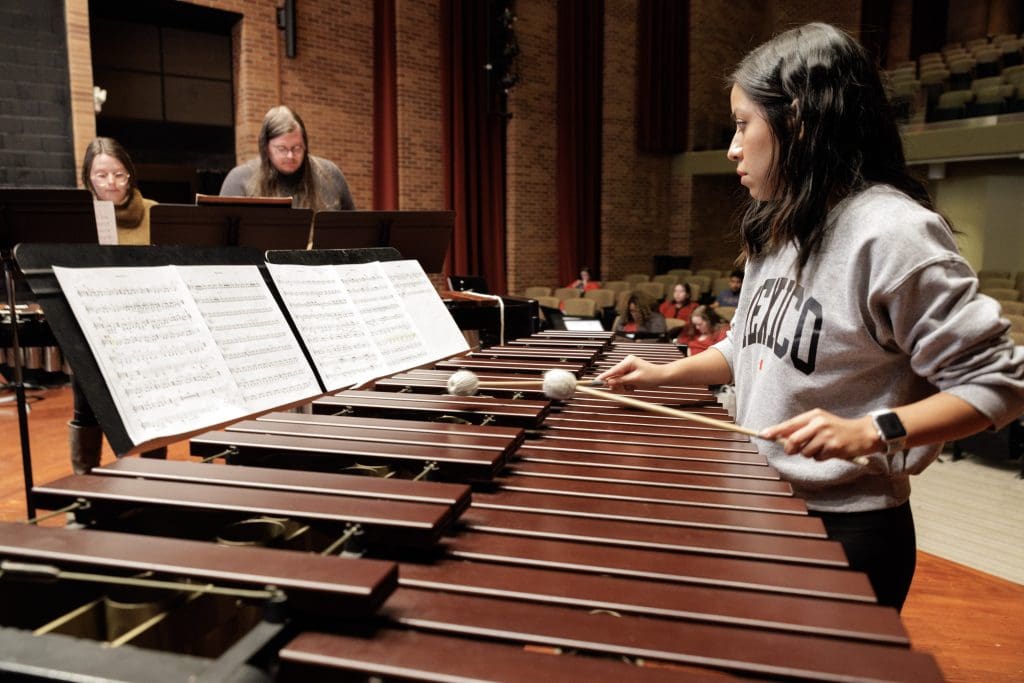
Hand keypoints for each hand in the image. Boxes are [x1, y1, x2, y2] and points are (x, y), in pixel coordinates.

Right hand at [596, 354, 661, 390]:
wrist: (663, 376)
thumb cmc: (652, 376)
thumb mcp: (636, 380)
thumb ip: (621, 381)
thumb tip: (609, 382)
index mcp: (628, 361)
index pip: (613, 370)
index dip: (604, 377)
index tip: (595, 382)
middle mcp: (626, 363)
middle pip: (614, 376)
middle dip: (617, 384)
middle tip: (625, 389)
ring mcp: (628, 368)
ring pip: (618, 380)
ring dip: (622, 386)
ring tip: (632, 388)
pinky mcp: (629, 373)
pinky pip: (622, 381)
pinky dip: (626, 386)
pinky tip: (633, 387)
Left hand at [759, 409, 880, 460]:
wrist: (862, 433)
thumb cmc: (837, 429)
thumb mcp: (820, 423)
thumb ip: (802, 429)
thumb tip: (780, 437)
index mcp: (813, 415)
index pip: (789, 424)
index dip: (775, 430)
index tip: (763, 435)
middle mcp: (819, 424)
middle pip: (793, 440)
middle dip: (790, 449)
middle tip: (792, 450)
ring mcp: (827, 436)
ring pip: (805, 452)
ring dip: (809, 454)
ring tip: (821, 447)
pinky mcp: (834, 447)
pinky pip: (817, 458)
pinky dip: (821, 457)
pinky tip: (830, 451)